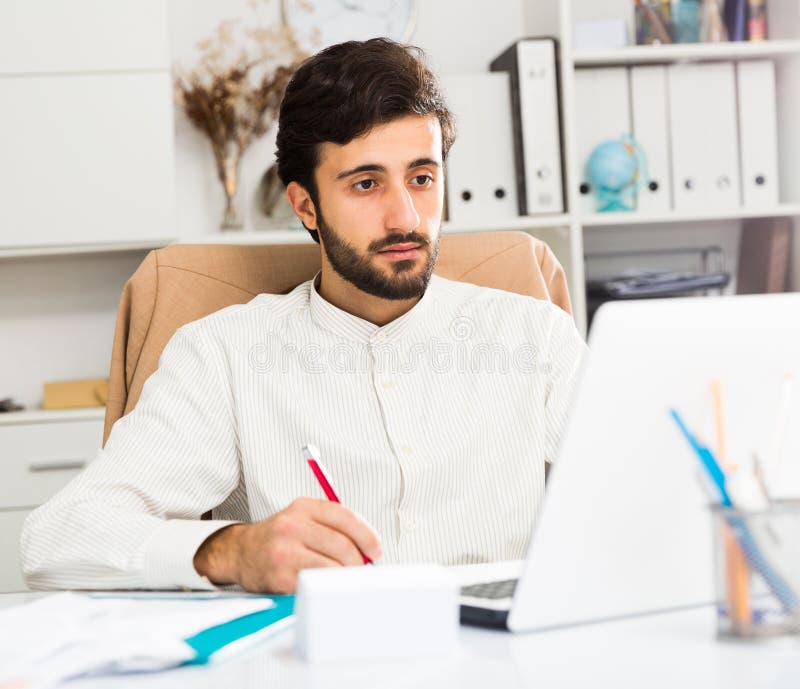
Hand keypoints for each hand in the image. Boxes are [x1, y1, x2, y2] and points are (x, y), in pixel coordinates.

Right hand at [193, 498, 382, 592]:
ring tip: (346, 579)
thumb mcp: (302, 517)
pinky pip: (314, 584)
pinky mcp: (279, 576)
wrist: (240, 552)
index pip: (345, 517)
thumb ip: (333, 525)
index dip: (367, 535)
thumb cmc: (280, 537)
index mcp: (303, 507)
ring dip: (345, 576)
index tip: (376, 550)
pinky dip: (326, 587)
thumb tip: (369, 546)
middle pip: (342, 545)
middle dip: (359, 561)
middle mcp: (292, 525)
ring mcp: (284, 551)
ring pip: (331, 567)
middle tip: (363, 569)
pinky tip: (326, 586)